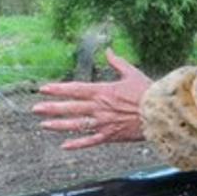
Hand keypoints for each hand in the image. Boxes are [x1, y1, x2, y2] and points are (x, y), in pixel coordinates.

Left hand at [33, 49, 150, 149]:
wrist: (161, 113)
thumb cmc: (147, 92)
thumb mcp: (131, 73)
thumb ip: (117, 62)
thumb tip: (108, 50)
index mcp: (103, 91)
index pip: (75, 89)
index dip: (58, 89)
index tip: (43, 88)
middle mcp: (100, 107)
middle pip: (71, 107)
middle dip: (51, 107)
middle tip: (35, 108)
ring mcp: (104, 123)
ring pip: (76, 124)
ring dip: (58, 125)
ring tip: (43, 125)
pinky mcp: (110, 136)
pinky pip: (90, 140)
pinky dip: (77, 143)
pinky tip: (64, 145)